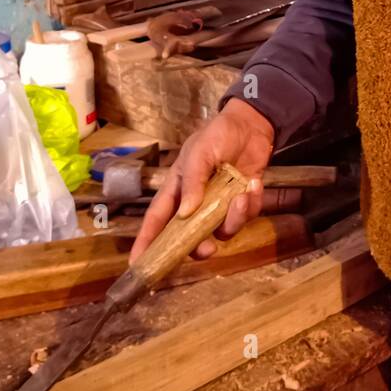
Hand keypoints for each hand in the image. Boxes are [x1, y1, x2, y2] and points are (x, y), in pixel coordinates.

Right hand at [129, 98, 274, 262]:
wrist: (251, 126)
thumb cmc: (217, 135)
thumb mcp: (199, 153)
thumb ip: (193, 182)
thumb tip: (186, 213)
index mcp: (177, 190)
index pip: (157, 221)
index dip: (146, 243)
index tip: (137, 265)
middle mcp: (196, 203)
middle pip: (189, 238)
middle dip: (198, 247)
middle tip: (208, 248)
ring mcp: (219, 206)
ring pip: (222, 231)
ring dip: (233, 219)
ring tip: (241, 195)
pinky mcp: (241, 203)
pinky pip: (245, 217)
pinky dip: (251, 203)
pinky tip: (253, 183)